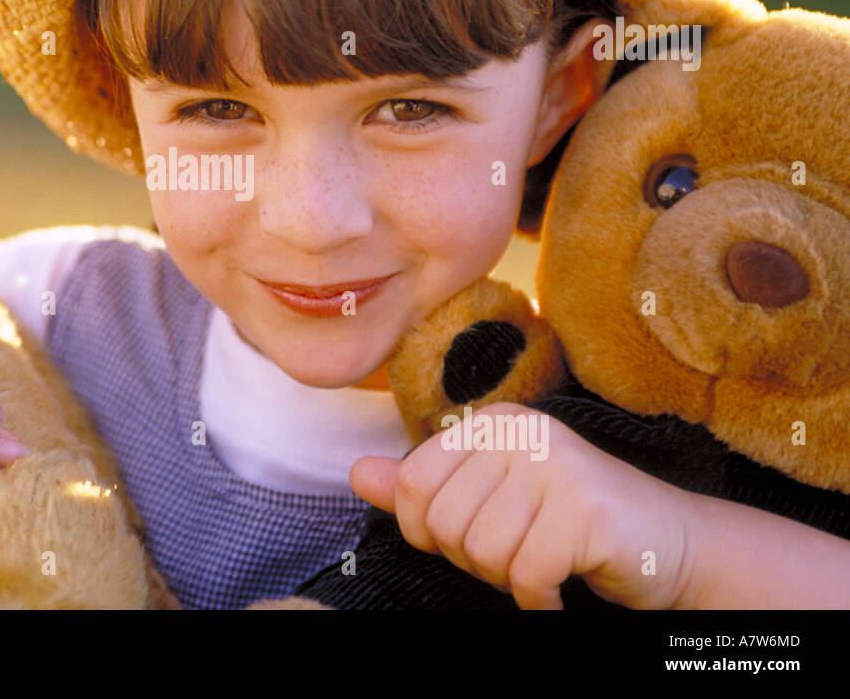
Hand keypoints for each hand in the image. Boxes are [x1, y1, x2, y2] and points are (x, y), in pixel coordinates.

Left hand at [350, 402, 694, 608]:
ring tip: (543, 564)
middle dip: (474, 560)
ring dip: (508, 580)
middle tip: (519, 554)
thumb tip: (357, 474)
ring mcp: (557, 465)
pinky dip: (540, 600)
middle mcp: (522, 431)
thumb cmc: (566, 524)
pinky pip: (526, 575)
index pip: (412, 484)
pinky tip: (561, 588)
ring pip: (483, 552)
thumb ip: (422, 488)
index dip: (428, 532)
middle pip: (443, 523)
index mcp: (492, 422)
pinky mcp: (588, 509)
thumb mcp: (487, 499)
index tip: (471, 538)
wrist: (666, 544)